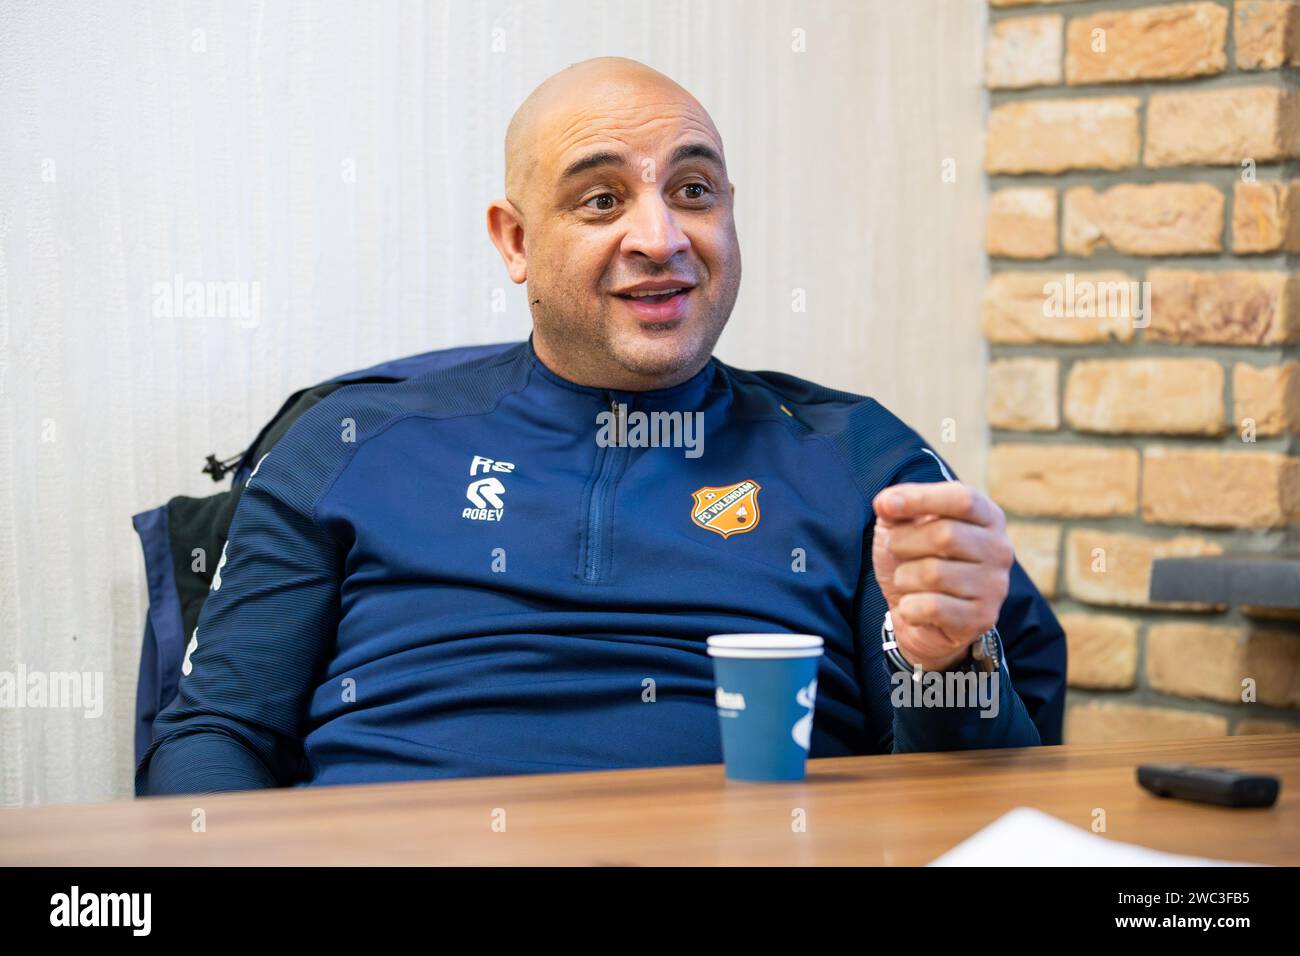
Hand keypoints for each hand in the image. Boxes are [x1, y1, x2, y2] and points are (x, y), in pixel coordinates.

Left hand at [870, 481, 1012, 671]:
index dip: (921, 499)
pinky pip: (931, 606)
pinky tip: (914, 607)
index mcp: (987, 517)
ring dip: (904, 578)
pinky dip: (909, 607)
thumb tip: (887, 503)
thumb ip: (896, 507)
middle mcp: (999, 549)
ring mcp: (995, 586)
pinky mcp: (982, 617)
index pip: (962, 499)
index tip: (886, 505)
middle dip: (904, 543)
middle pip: (946, 535)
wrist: (920, 616)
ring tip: (908, 581)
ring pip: (933, 574)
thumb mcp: (902, 525)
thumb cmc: (915, 560)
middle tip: (895, 550)